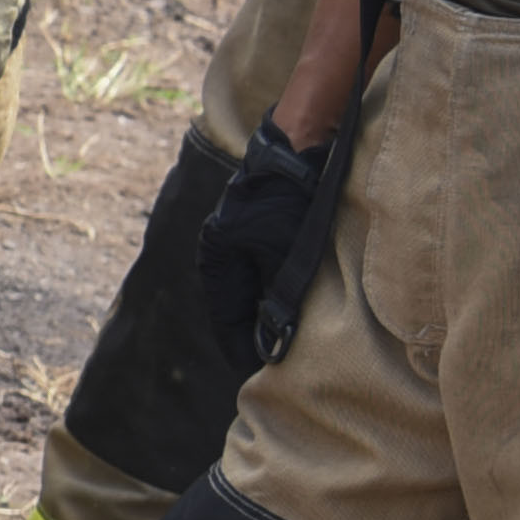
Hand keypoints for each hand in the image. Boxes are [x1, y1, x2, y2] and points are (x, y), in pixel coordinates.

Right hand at [195, 121, 328, 367]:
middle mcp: (222, 249)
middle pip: (238, 306)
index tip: (261, 377)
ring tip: (293, 337)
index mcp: (217, 258)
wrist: (302, 142)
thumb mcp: (286, 254)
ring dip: (271, 311)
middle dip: (256, 333)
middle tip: (281, 363)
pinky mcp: (262, 225)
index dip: (243, 350)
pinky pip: (266, 271)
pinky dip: (279, 290)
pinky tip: (300, 300)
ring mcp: (241, 236)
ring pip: (254, 289)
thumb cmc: (290, 198)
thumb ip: (280, 298)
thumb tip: (276, 343)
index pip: (226, 320)